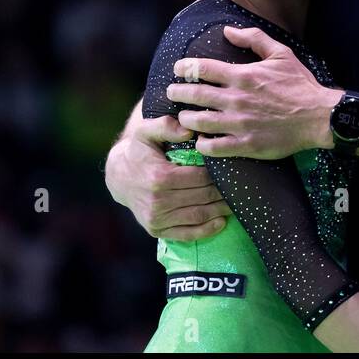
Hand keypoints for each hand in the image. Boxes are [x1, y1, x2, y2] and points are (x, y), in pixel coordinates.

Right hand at [104, 110, 232, 240]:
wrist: (118, 176)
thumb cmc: (138, 150)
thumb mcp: (146, 131)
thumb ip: (166, 125)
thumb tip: (189, 130)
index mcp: (160, 177)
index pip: (201, 177)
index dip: (218, 174)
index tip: (230, 169)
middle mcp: (158, 201)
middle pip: (203, 197)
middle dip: (223, 192)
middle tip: (239, 186)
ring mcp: (157, 218)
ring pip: (198, 216)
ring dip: (220, 210)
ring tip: (235, 202)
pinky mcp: (156, 230)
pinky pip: (186, 234)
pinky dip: (206, 230)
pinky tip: (220, 221)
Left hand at [165, 25, 337, 159]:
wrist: (319, 116)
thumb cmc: (300, 84)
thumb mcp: (281, 53)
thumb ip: (253, 38)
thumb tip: (227, 31)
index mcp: (243, 75)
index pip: (202, 68)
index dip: (184, 67)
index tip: (178, 69)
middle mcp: (237, 99)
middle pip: (195, 95)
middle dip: (177, 92)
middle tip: (172, 92)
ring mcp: (240, 124)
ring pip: (199, 122)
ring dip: (186, 119)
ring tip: (184, 117)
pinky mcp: (246, 144)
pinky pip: (214, 147)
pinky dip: (202, 144)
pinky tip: (202, 140)